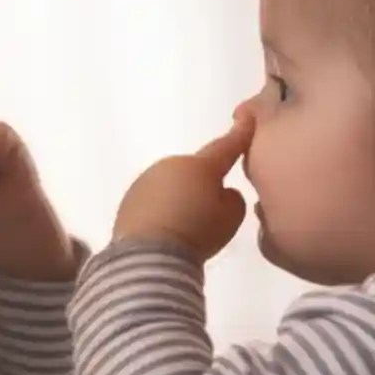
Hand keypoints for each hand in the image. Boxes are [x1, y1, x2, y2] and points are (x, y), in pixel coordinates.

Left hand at [113, 119, 252, 262]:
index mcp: (200, 166)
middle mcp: (170, 165)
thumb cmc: (197, 233)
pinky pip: (152, 200)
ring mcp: (145, 180)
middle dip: (201, 184)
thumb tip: (221, 192)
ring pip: (170, 185)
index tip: (247, 119)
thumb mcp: (230, 217)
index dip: (239, 134)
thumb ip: (232, 198)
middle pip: (193, 171)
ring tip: (184, 228)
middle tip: (207, 213)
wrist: (149, 255)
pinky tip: (164, 232)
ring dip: (178, 198)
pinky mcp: (128, 200)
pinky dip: (160, 211)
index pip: (225, 147)